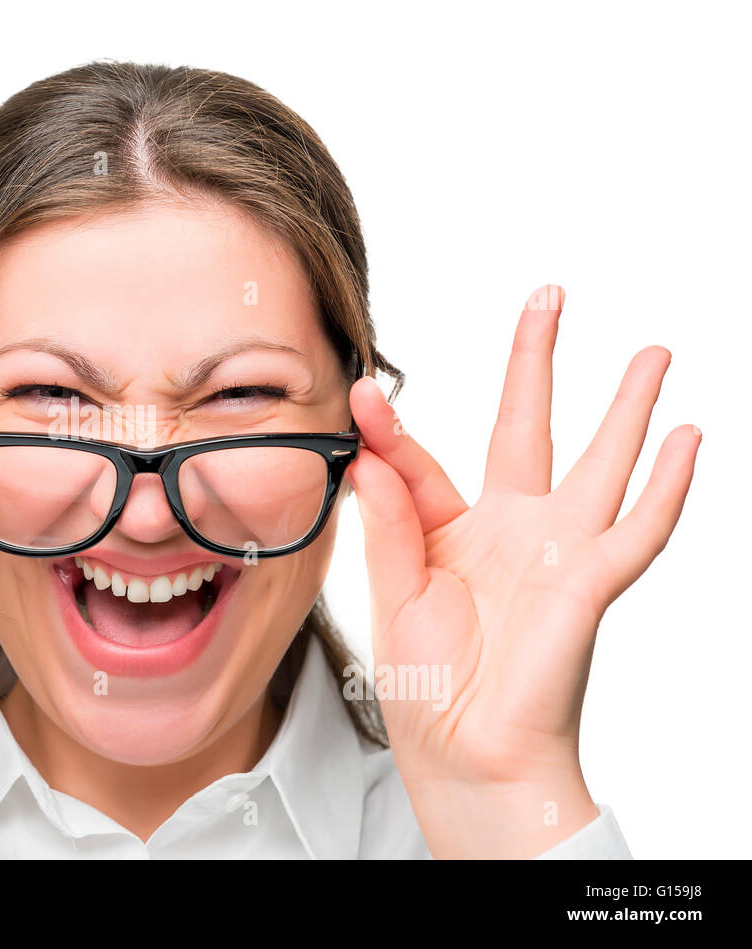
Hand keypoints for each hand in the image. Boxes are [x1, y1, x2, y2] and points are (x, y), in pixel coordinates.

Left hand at [346, 284, 699, 857]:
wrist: (461, 753)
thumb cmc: (427, 683)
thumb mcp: (395, 593)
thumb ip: (390, 523)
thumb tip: (368, 454)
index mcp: (450, 532)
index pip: (420, 461)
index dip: (390, 429)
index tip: (364, 391)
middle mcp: (508, 530)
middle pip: (526, 428)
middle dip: (536, 362)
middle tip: (548, 297)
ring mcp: (554, 553)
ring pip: (598, 463)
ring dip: (626, 408)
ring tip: (651, 352)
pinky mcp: (587, 585)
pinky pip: (636, 531)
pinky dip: (665, 486)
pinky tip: (687, 439)